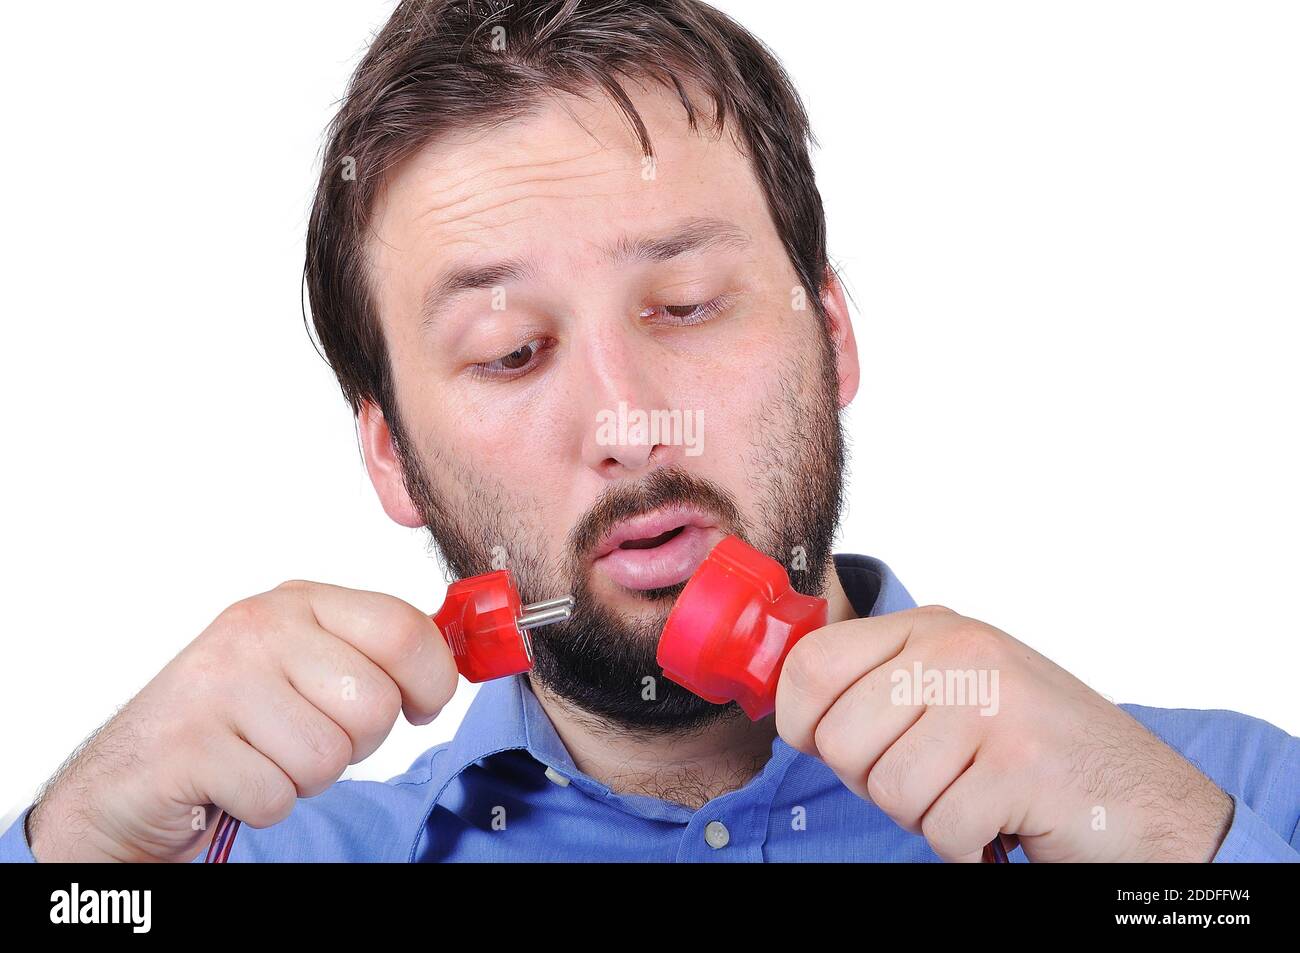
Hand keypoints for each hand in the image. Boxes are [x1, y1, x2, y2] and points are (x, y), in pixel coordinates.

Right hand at [27, 580, 458, 861]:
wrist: (132, 776)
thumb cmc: (236, 720)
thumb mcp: (310, 663)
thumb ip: (377, 652)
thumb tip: (460, 655)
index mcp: (299, 602)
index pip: (404, 628)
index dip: (433, 679)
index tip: (422, 704)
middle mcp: (259, 629)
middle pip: (374, 702)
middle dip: (355, 741)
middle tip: (310, 736)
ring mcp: (219, 682)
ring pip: (328, 756)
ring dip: (305, 776)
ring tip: (267, 756)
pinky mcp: (189, 743)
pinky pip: (278, 793)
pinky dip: (265, 803)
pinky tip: (235, 779)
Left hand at [775, 605, 1232, 861]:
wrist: (1144, 797)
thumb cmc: (1037, 748)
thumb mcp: (953, 688)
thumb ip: (880, 684)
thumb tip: (788, 706)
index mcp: (933, 628)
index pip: (811, 663)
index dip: (800, 721)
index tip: (824, 744)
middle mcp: (961, 652)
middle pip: (840, 738)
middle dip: (874, 781)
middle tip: (933, 779)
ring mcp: (994, 702)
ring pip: (886, 789)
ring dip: (925, 814)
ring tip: (975, 792)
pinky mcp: (1020, 764)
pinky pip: (939, 827)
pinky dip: (964, 841)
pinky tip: (1003, 817)